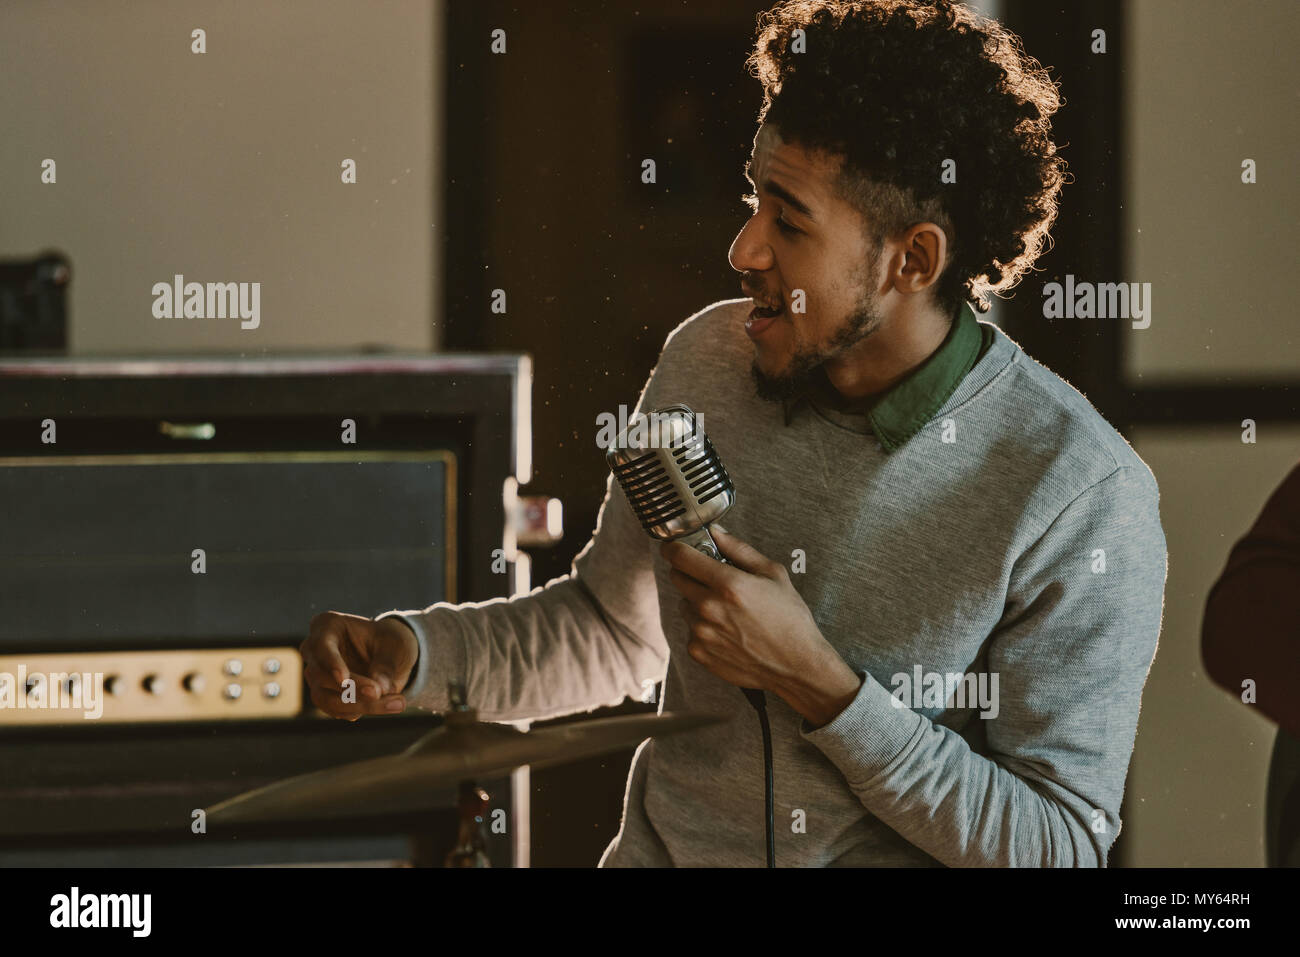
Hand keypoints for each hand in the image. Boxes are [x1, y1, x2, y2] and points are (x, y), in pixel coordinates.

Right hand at [300, 612, 418, 720]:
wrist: (393, 655)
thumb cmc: (391, 642)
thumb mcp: (396, 646)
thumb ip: (386, 666)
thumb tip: (381, 689)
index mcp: (327, 625)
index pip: (321, 645)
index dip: (331, 663)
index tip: (343, 678)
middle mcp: (314, 651)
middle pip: (322, 675)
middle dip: (352, 688)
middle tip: (380, 693)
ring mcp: (317, 676)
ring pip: (327, 698)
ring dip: (361, 705)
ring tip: (397, 702)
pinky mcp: (325, 696)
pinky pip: (336, 710)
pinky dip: (362, 710)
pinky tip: (388, 705)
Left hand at [661, 526, 862, 726]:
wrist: (796, 666)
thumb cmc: (790, 619)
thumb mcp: (773, 574)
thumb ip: (739, 549)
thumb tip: (716, 532)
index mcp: (728, 584)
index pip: (681, 557)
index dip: (674, 548)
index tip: (674, 547)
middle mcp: (709, 608)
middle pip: (678, 578)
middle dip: (690, 573)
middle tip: (712, 579)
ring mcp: (701, 632)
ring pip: (685, 604)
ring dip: (697, 601)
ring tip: (727, 610)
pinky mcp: (698, 652)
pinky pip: (690, 629)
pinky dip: (703, 626)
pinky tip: (727, 631)